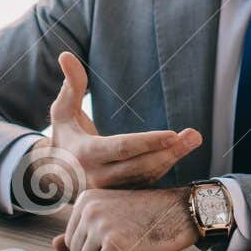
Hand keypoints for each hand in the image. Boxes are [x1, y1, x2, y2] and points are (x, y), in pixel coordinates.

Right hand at [38, 52, 200, 199]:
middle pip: (141, 165)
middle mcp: (99, 177)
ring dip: (173, 159)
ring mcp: (112, 190)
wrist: (55, 177)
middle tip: (195, 135)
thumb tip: (66, 54)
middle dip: (170, 151)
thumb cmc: (64, 136)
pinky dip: (164, 167)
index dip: (148, 142)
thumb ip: (71, 84)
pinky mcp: (121, 196)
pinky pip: (146, 183)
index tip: (172, 134)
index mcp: (86, 154)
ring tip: (194, 139)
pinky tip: (180, 150)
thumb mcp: (62, 111)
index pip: (122, 148)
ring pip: (147, 176)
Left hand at [51, 186, 196, 250]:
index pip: (70, 241)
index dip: (95, 248)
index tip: (118, 234)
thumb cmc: (148, 215)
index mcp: (85, 200)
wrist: (181, 210)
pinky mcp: (114, 243)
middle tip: (125, 243)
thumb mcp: (112, 216)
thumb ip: (82, 231)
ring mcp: (100, 225)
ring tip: (128, 248)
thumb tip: (55, 246)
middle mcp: (88, 209)